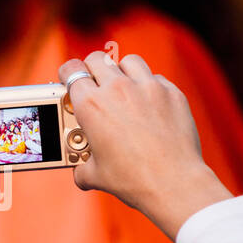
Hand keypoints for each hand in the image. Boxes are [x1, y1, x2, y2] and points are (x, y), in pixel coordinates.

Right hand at [59, 53, 232, 239]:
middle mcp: (117, 89)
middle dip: (93, 68)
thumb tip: (79, 172)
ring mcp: (147, 87)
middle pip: (97, 59)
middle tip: (96, 83)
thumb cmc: (132, 180)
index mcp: (90, 104)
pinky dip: (150, 86)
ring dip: (122, 71)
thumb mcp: (95, 174)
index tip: (70, 79)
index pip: (71, 70)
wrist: (174, 184)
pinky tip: (150, 103)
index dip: (67, 73)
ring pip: (128, 62)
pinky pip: (156, 78)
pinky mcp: (172, 93)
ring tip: (124, 87)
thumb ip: (82, 166)